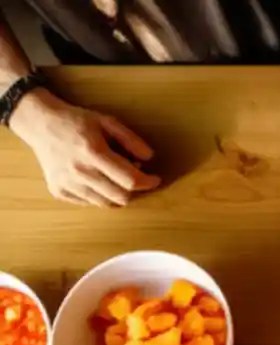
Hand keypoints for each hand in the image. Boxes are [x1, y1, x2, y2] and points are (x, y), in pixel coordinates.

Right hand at [8, 88, 159, 206]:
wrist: (39, 124)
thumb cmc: (76, 122)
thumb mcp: (107, 122)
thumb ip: (131, 140)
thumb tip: (149, 158)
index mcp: (93, 152)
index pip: (130, 180)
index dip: (148, 182)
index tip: (155, 179)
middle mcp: (80, 171)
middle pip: (121, 197)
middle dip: (134, 190)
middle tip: (134, 176)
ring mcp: (67, 184)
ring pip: (105, 203)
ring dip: (116, 194)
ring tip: (113, 176)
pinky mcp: (58, 191)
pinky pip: (88, 202)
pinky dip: (98, 195)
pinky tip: (96, 179)